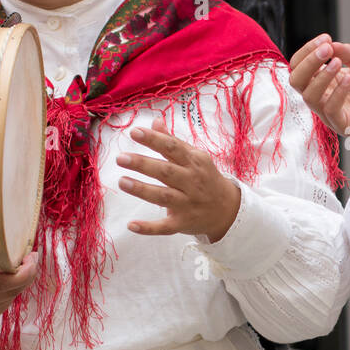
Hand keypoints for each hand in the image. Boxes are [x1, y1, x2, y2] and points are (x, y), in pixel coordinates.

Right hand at [0, 250, 38, 321]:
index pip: (8, 281)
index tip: (32, 256)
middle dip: (28, 272)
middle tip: (30, 257)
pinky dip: (10, 290)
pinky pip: (6, 301)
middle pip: (15, 288)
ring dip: (19, 281)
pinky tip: (6, 280)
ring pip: (13, 295)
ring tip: (19, 266)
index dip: (26, 270)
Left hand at [118, 117, 240, 243]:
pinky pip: (164, 227)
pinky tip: (132, 225)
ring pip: (163, 196)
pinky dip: (149, 228)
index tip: (134, 132)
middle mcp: (192, 182)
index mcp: (195, 162)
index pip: (172, 147)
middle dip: (143, 164)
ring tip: (122, 182)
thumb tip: (155, 122)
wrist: (228, 210)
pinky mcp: (182, 223)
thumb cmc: (205, 178)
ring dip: (142, 190)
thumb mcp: (194, 157)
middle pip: (166, 172)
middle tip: (121, 158)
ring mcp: (188, 204)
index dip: (153, 139)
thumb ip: (173, 142)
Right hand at [290, 34, 349, 177]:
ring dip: (322, 76)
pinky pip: (330, 110)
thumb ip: (349, 53)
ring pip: (309, 96)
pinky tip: (349, 79)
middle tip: (327, 49)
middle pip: (296, 80)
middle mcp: (321, 96)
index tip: (326, 38)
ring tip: (338, 63)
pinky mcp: (341, 124)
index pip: (299, 65)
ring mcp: (329, 112)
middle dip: (308, 61)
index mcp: (322, 80)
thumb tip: (331, 44)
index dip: (308, 50)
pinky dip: (338, 92)